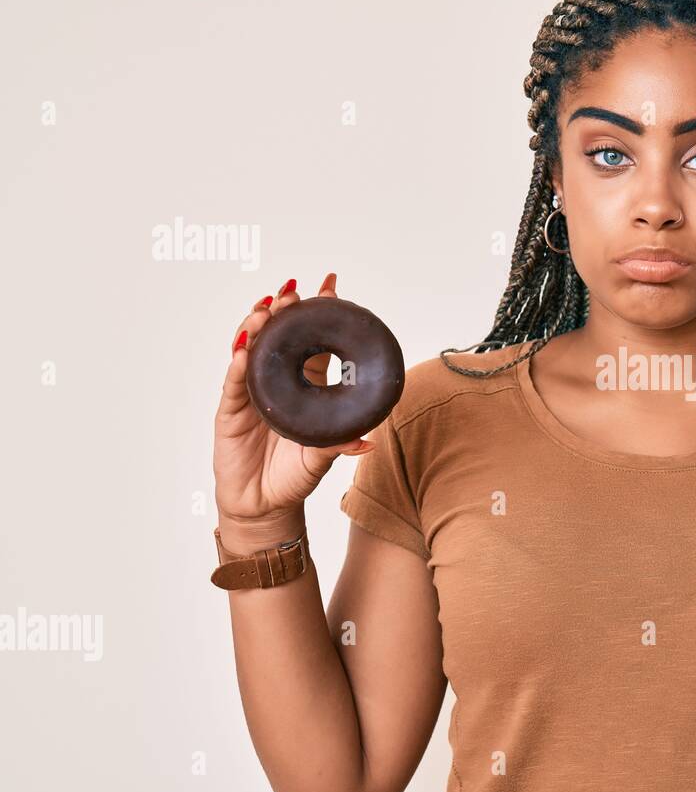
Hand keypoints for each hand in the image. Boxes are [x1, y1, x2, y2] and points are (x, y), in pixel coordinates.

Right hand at [212, 273, 374, 540]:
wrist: (263, 506)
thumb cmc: (294, 477)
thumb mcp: (321, 459)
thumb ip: (340, 445)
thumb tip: (369, 442)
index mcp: (303, 387)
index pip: (311, 341)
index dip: (317, 314)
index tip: (330, 285)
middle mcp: (276, 383)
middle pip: (278, 337)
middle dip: (284, 311)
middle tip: (293, 293)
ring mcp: (250, 394)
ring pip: (251, 351)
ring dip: (257, 327)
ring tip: (265, 309)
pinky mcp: (230, 411)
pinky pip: (233, 383)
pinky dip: (238, 365)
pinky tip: (244, 349)